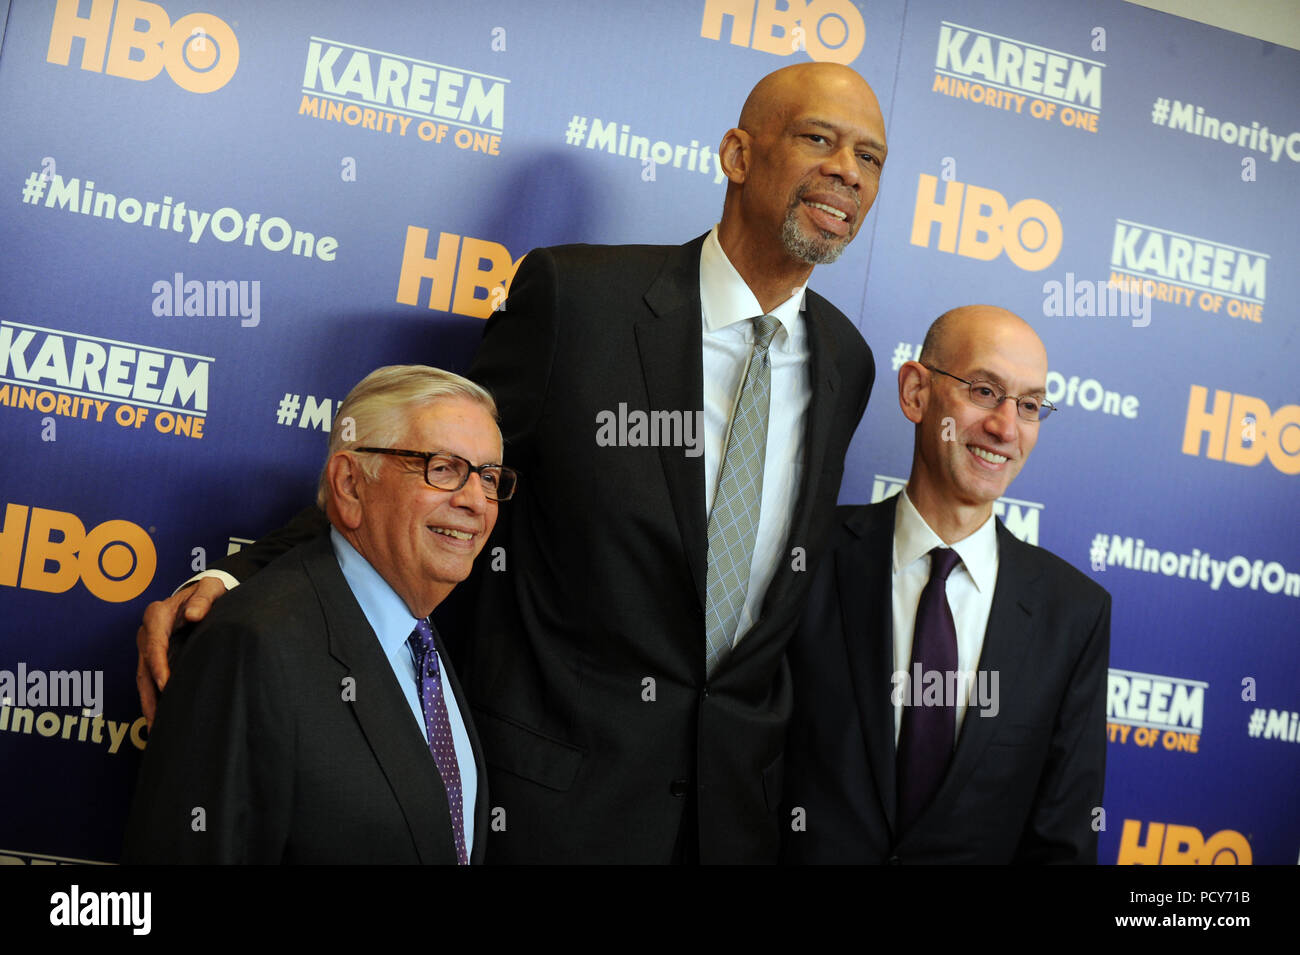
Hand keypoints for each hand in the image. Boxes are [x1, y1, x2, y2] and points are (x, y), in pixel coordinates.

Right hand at [135, 576, 227, 725]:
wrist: (201, 593)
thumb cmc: (208, 591)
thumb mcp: (210, 588)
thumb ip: (204, 599)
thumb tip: (193, 615)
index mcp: (157, 615)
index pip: (154, 644)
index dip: (158, 665)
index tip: (165, 684)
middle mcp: (147, 631)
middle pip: (144, 666)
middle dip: (149, 693)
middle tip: (157, 719)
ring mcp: (146, 645)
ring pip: (143, 678)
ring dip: (148, 702)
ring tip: (155, 728)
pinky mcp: (151, 655)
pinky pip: (148, 679)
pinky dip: (151, 698)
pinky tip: (158, 717)